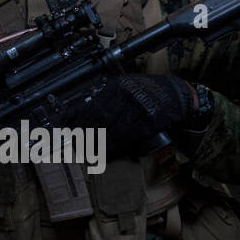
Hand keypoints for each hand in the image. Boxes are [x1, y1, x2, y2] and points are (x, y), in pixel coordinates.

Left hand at [55, 74, 197, 155]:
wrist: (177, 95)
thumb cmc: (149, 93)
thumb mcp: (126, 88)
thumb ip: (106, 100)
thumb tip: (80, 116)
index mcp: (117, 85)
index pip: (90, 105)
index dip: (74, 120)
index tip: (63, 130)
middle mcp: (125, 94)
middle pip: (97, 118)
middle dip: (83, 134)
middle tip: (74, 146)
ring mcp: (136, 107)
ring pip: (110, 129)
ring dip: (96, 144)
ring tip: (86, 152)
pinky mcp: (147, 120)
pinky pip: (125, 137)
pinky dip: (114, 147)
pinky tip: (105, 153)